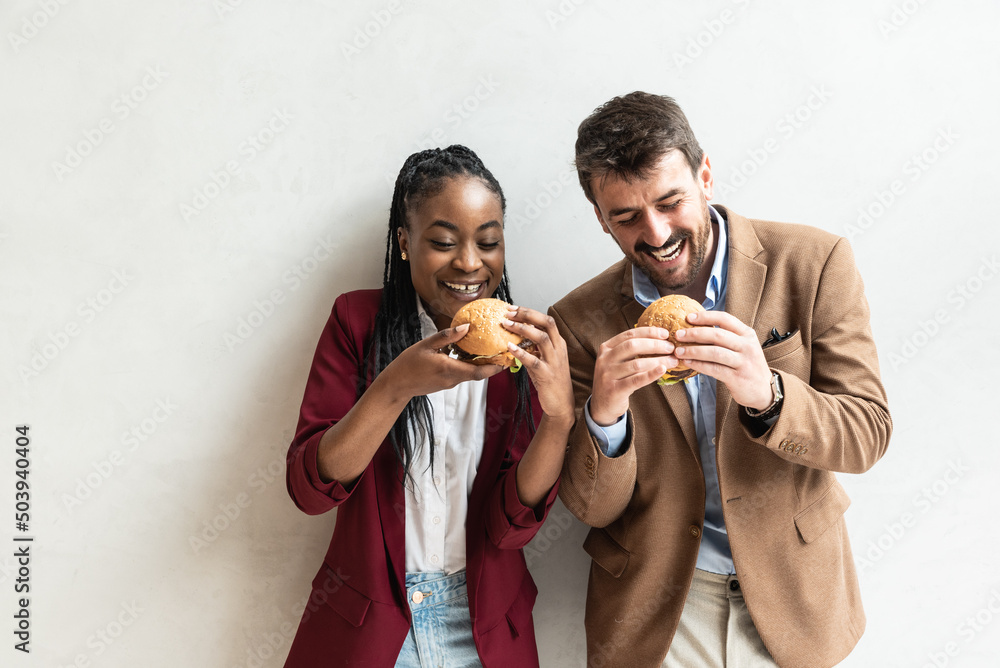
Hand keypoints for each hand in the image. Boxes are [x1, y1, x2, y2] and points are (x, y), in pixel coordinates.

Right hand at [383, 324, 502, 399]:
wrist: (396, 385)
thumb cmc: (408, 364)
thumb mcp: (426, 345)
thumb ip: (447, 336)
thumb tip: (466, 326)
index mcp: (449, 369)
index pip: (478, 372)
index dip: (495, 367)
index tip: (507, 358)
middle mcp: (452, 379)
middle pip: (479, 374)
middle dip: (493, 365)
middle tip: (504, 352)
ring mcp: (449, 383)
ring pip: (471, 374)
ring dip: (481, 365)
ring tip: (491, 350)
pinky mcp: (445, 383)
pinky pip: (462, 374)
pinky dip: (469, 365)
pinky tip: (470, 354)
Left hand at [501, 306, 573, 424]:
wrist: (561, 403)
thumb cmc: (550, 380)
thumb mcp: (544, 358)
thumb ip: (535, 345)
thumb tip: (519, 330)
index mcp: (558, 343)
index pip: (546, 320)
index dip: (529, 312)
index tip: (513, 308)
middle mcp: (558, 349)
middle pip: (547, 323)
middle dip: (527, 314)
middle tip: (509, 311)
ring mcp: (554, 361)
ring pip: (542, 338)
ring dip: (523, 329)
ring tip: (507, 324)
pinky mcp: (547, 375)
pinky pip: (533, 361)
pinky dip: (520, 352)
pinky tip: (509, 346)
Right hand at [589, 327, 675, 425]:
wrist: (602, 405)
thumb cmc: (615, 380)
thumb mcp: (617, 362)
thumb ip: (630, 351)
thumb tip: (660, 340)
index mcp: (606, 348)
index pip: (629, 334)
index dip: (649, 332)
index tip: (665, 334)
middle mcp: (605, 359)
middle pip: (632, 346)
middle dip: (655, 345)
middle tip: (671, 348)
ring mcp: (608, 375)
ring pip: (637, 364)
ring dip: (658, 361)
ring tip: (672, 361)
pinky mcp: (614, 390)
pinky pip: (636, 380)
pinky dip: (651, 374)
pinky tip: (662, 370)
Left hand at [674, 310, 773, 409]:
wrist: (764, 390)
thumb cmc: (747, 365)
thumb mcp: (743, 346)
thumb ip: (726, 337)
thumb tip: (696, 328)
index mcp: (747, 333)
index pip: (725, 319)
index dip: (705, 316)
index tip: (688, 318)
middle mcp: (747, 345)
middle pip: (717, 334)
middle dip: (695, 333)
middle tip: (678, 334)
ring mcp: (743, 362)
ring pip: (714, 352)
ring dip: (693, 351)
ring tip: (679, 351)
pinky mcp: (738, 377)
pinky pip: (714, 369)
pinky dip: (699, 365)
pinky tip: (688, 363)